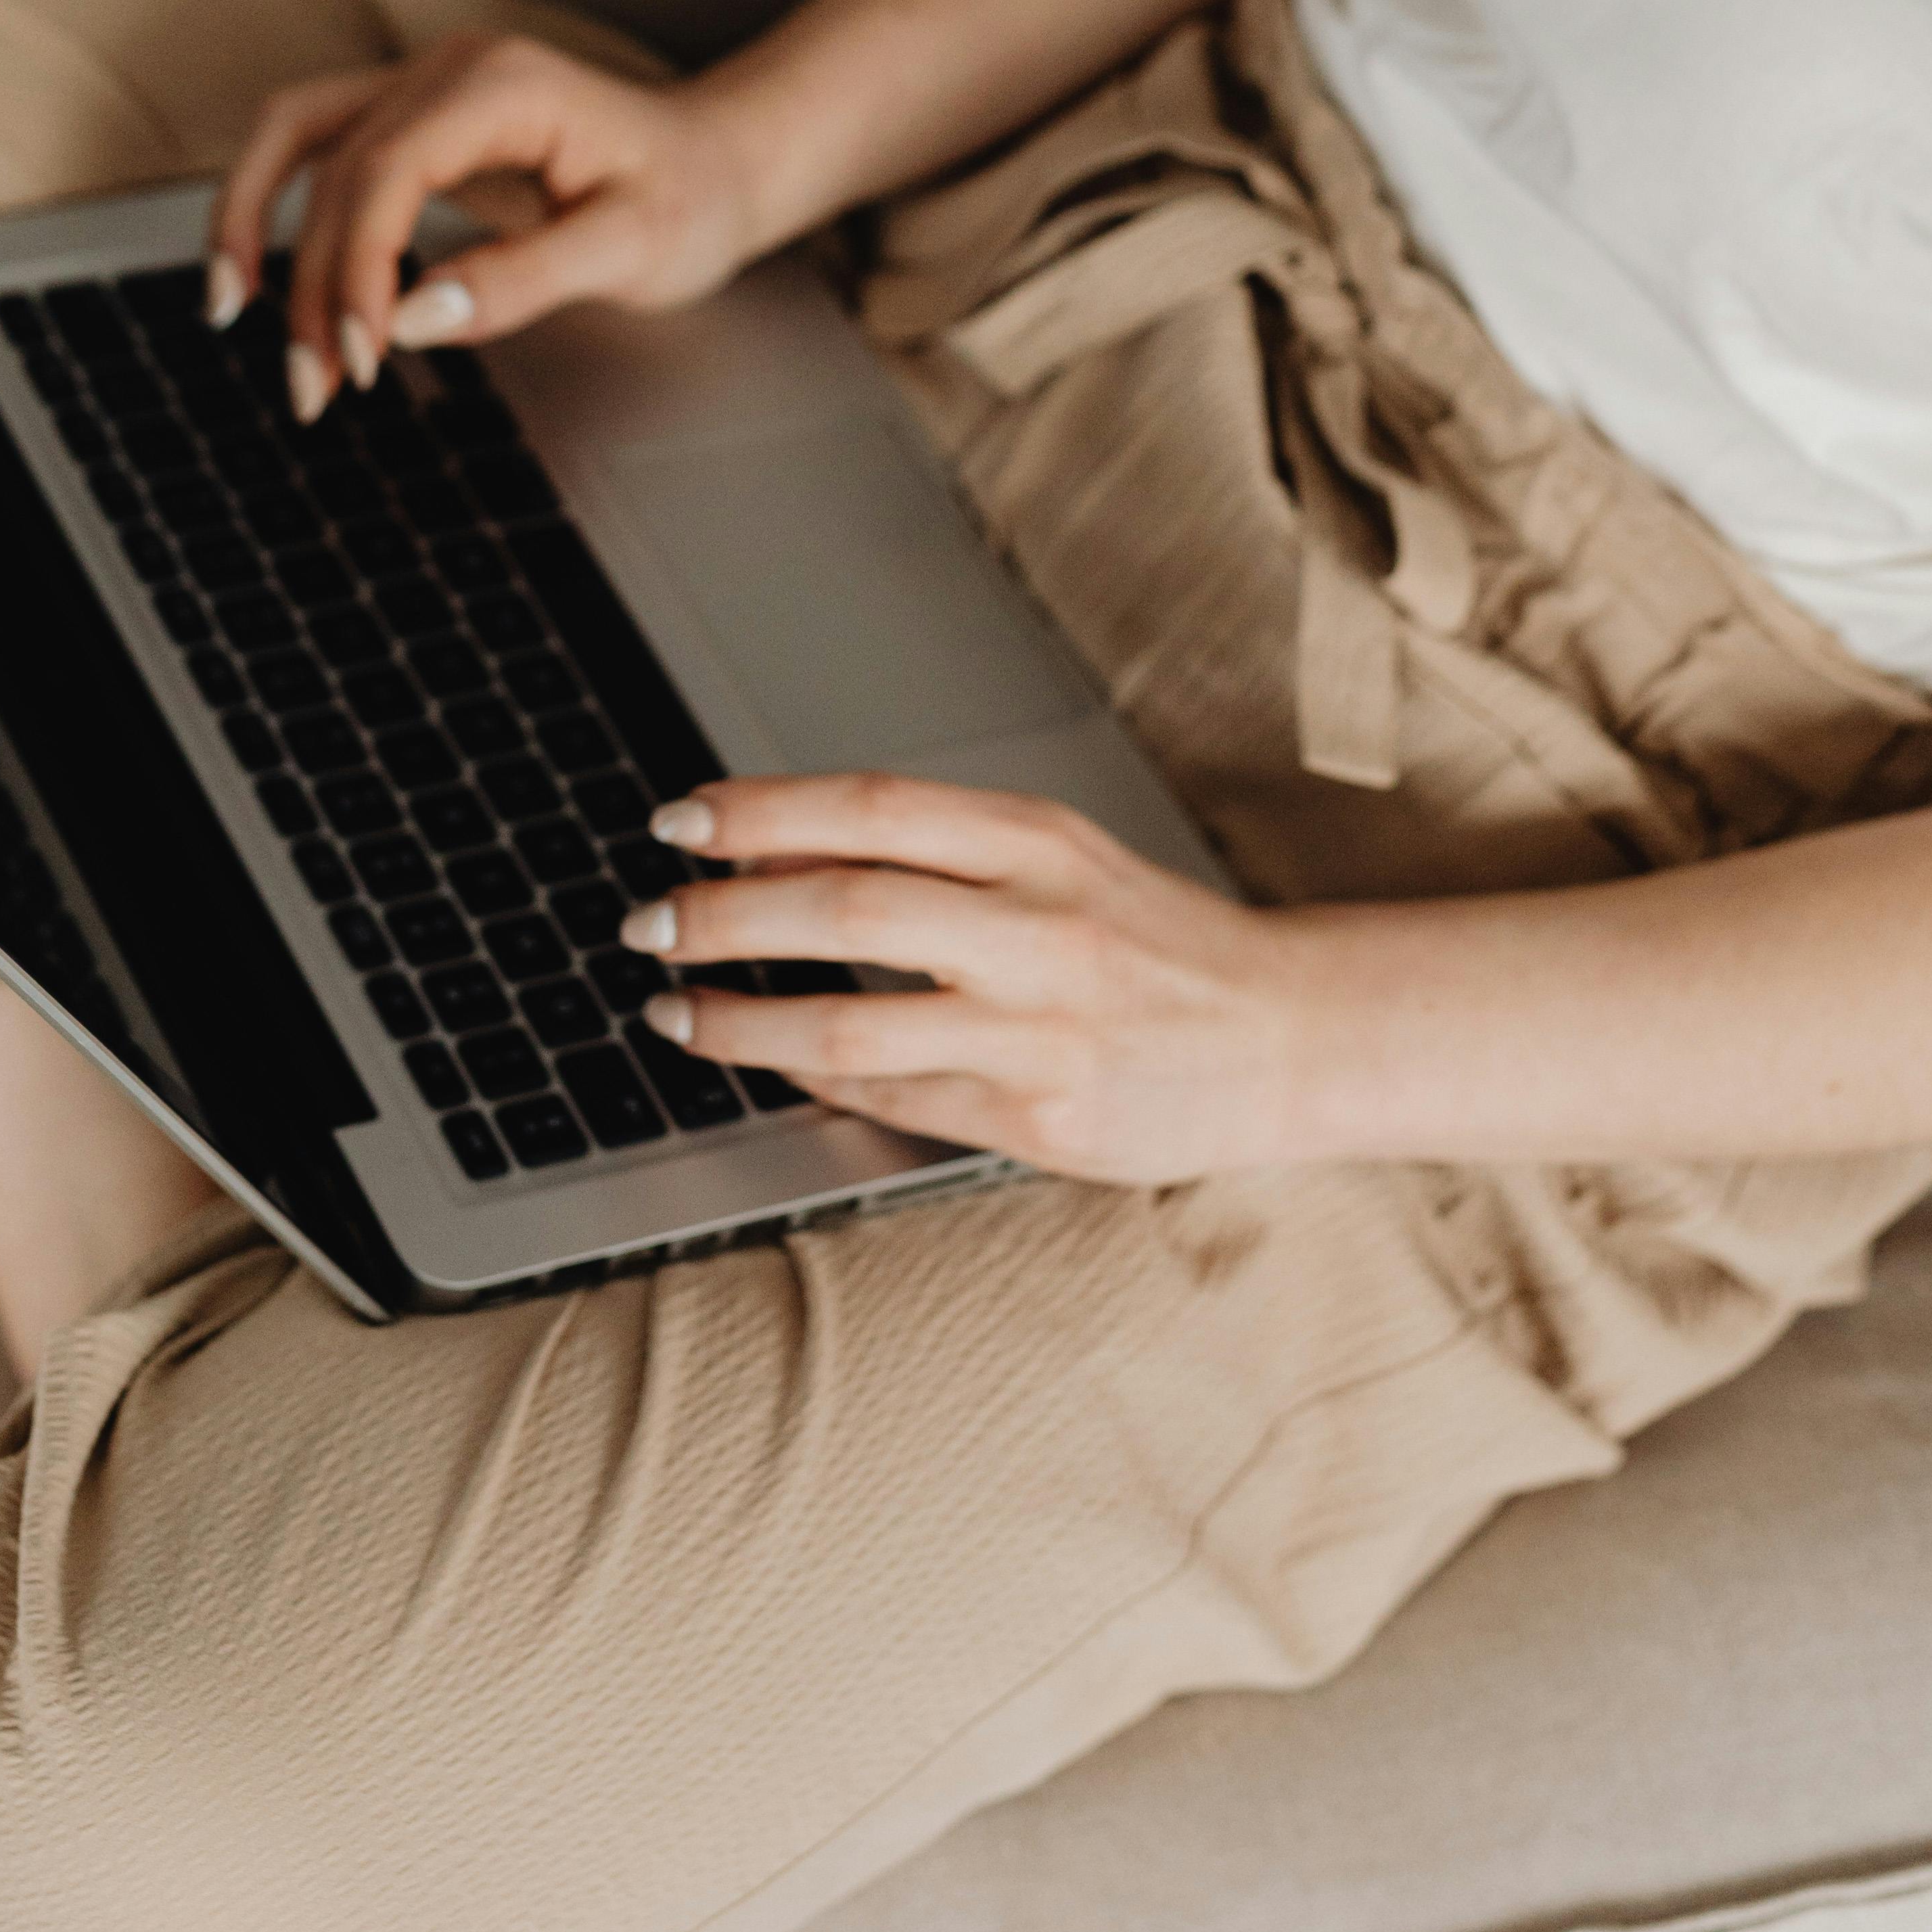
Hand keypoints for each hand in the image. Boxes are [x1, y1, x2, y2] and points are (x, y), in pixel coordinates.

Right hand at [207, 35, 772, 413]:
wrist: (720, 163)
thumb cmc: (690, 199)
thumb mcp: (631, 250)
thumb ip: (522, 279)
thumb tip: (409, 319)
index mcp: (502, 84)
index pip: (386, 169)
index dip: (356, 266)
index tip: (360, 359)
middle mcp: (450, 69)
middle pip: (337, 171)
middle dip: (312, 284)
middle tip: (315, 391)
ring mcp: (424, 85)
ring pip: (302, 145)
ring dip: (258, 233)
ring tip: (239, 327)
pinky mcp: (413, 118)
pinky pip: (314, 147)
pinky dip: (270, 203)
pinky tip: (250, 277)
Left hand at [621, 773, 1310, 1182]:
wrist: (1282, 1035)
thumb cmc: (1150, 940)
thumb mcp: (1055, 858)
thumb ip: (934, 851)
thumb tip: (770, 848)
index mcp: (1040, 841)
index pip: (871, 809)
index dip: (760, 811)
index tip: (679, 820)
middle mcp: (1038, 927)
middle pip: (845, 908)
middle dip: (724, 914)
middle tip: (648, 919)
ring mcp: (1038, 1032)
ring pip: (851, 1025)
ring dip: (741, 1020)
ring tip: (674, 1011)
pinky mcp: (1037, 1122)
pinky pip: (894, 1101)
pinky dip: (816, 1083)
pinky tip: (768, 1066)